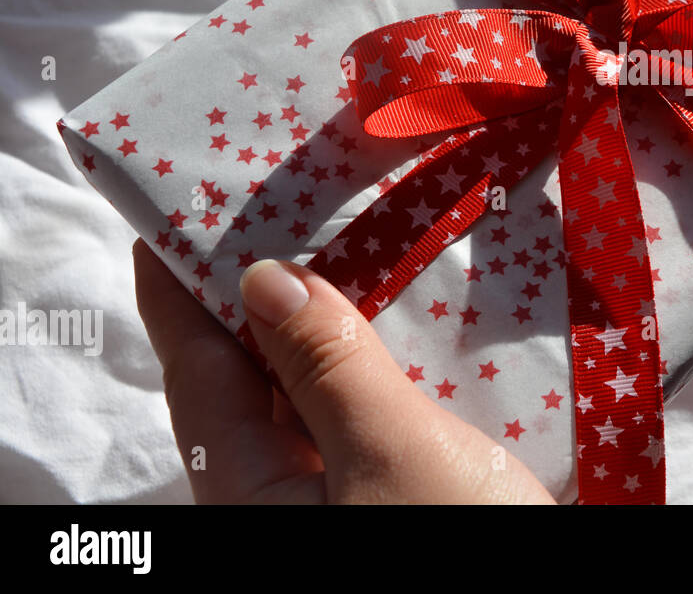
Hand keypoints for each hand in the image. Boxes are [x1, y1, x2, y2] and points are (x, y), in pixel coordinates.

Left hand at [133, 239, 554, 502]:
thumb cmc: (458, 544)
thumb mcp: (390, 453)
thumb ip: (326, 367)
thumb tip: (266, 282)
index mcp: (246, 494)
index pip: (196, 372)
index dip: (178, 291)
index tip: (173, 216)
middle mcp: (276, 498)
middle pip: (243, 379)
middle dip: (250, 296)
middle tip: (270, 209)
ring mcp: (331, 499)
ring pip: (301, 394)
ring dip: (316, 323)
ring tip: (331, 246)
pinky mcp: (383, 497)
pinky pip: (351, 415)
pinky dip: (363, 360)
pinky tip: (388, 320)